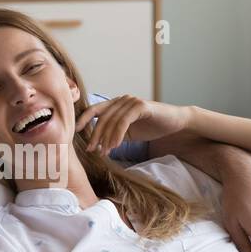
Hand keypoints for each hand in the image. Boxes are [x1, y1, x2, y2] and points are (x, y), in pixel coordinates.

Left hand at [75, 96, 191, 153]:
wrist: (174, 123)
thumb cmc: (151, 127)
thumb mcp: (128, 132)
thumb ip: (114, 134)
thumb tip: (97, 146)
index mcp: (116, 104)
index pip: (94, 110)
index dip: (83, 119)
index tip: (76, 132)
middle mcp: (121, 100)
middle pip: (101, 117)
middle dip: (95, 135)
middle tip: (91, 150)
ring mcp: (131, 101)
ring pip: (111, 120)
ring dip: (106, 138)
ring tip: (104, 152)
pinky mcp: (140, 106)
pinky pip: (123, 121)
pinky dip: (117, 135)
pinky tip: (115, 146)